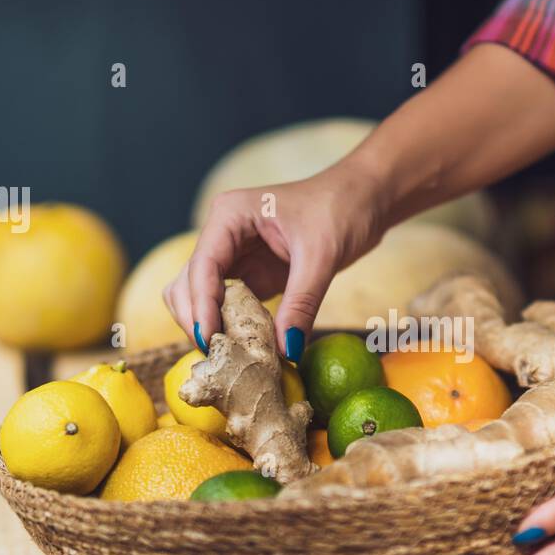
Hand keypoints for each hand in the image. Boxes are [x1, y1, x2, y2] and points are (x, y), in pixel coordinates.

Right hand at [163, 159, 386, 358]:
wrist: (365, 199)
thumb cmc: (343, 210)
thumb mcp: (321, 256)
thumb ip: (301, 303)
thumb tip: (286, 350)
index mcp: (230, 215)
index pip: (202, 266)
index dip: (201, 306)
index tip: (209, 340)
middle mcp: (223, 235)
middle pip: (189, 284)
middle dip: (198, 319)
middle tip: (219, 355)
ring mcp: (234, 256)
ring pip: (202, 297)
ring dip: (211, 325)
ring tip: (232, 353)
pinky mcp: (251, 274)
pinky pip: (229, 306)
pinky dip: (232, 326)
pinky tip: (248, 345)